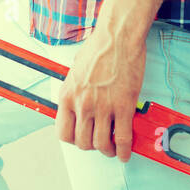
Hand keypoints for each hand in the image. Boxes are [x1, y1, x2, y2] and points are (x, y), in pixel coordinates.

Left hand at [56, 24, 146, 161]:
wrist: (117, 36)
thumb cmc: (99, 47)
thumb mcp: (76, 71)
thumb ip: (76, 91)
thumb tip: (79, 104)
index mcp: (67, 96)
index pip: (63, 133)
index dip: (74, 140)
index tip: (82, 138)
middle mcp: (82, 104)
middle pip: (83, 142)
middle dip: (92, 147)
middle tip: (100, 143)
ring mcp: (102, 107)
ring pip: (102, 144)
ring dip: (108, 151)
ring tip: (113, 149)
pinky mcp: (123, 106)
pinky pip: (123, 138)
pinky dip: (124, 150)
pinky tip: (125, 152)